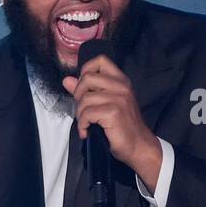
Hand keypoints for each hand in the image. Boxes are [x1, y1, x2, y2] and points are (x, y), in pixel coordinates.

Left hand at [61, 55, 162, 190]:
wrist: (138, 146)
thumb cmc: (122, 127)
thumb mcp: (105, 104)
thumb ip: (86, 90)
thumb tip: (67, 80)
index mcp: (120, 81)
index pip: (100, 60)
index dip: (85, 71)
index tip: (84, 88)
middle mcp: (121, 86)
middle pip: (87, 78)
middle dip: (78, 95)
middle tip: (83, 110)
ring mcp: (118, 98)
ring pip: (84, 99)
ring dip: (80, 114)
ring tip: (87, 124)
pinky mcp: (113, 112)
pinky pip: (86, 114)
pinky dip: (82, 125)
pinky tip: (87, 131)